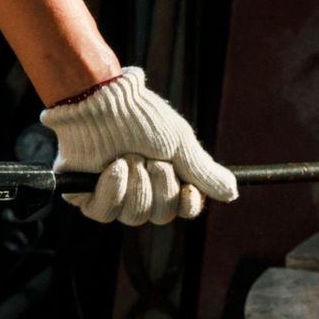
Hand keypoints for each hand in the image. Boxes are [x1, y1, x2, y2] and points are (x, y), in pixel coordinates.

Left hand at [41, 67, 237, 226]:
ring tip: (127, 157)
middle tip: (152, 160)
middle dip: (159, 187)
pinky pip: (105, 212)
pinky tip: (114, 167)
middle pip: (160, 216)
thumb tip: (232, 193)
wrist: (100, 102)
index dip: (188, 205)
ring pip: (134, 216)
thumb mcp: (178, 142)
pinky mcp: (86, 195)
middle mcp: (141, 189)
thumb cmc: (140, 116)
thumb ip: (202, 170)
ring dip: (136, 184)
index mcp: (166, 176)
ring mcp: (114, 194)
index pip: (183, 209)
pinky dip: (113, 190)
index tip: (189, 191)